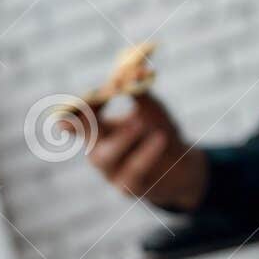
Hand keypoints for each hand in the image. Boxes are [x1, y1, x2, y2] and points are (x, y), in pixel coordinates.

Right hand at [81, 94, 207, 210]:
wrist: (182, 167)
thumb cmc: (161, 133)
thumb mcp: (152, 108)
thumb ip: (140, 90)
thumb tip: (134, 70)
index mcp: (98, 130)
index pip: (77, 117)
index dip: (75, 107)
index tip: (86, 94)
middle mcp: (98, 150)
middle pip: (84, 134)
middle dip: (87, 120)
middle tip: (95, 104)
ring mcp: (110, 171)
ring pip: (106, 155)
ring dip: (122, 137)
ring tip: (141, 123)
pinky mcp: (127, 187)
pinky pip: (132, 170)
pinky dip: (146, 153)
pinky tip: (159, 139)